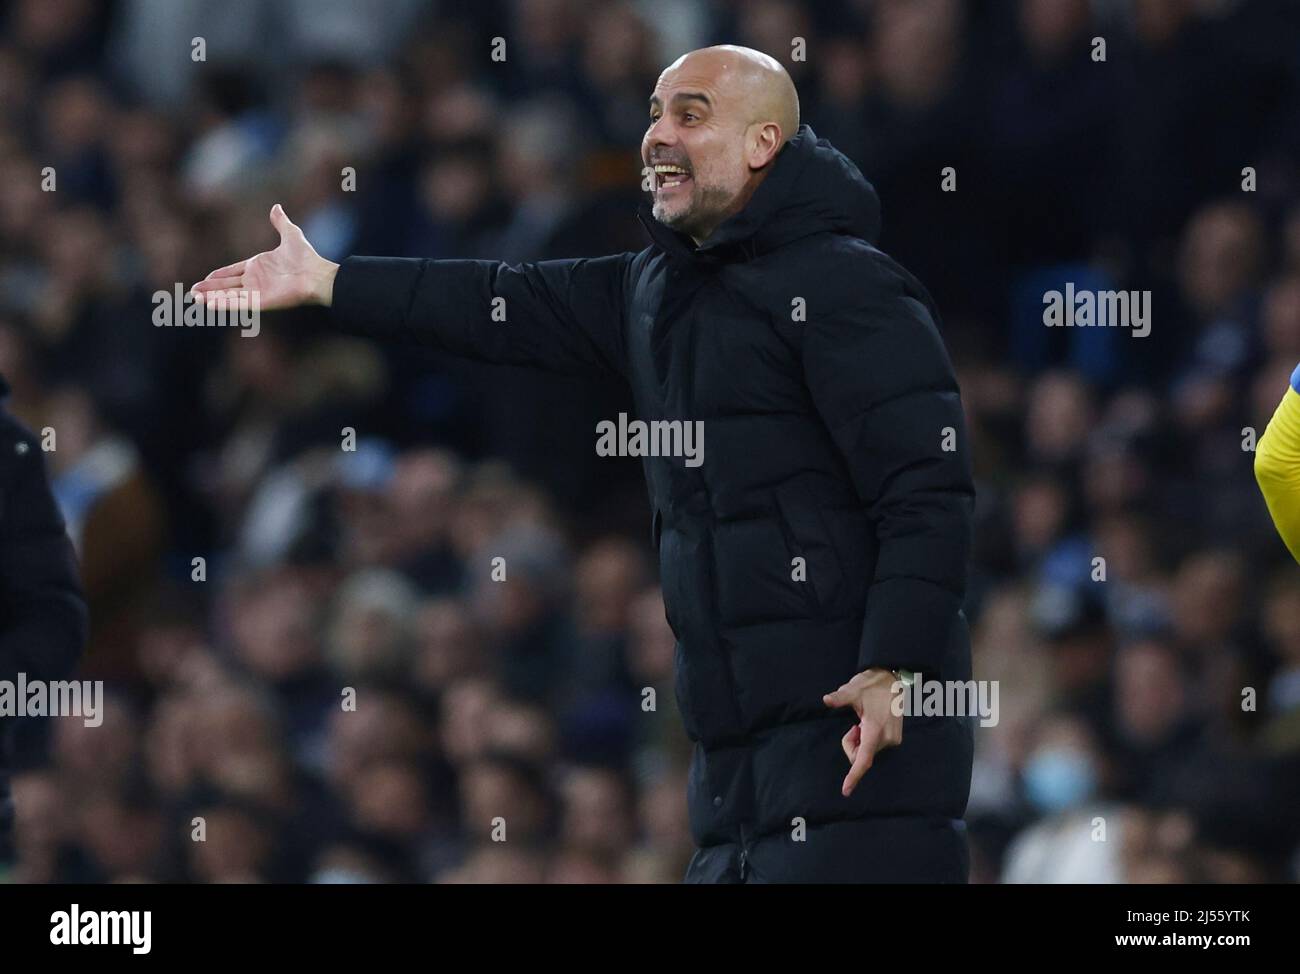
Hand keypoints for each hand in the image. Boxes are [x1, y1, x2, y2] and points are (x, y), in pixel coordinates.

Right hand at [191, 204, 338, 309]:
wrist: (317, 274)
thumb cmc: (307, 257)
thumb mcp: (291, 234)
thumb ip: (280, 222)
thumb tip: (276, 207)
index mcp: (258, 266)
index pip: (233, 271)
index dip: (220, 275)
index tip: (206, 278)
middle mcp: (256, 280)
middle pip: (227, 285)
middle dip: (210, 288)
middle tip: (193, 291)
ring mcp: (258, 292)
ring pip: (229, 295)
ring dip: (212, 297)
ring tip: (195, 298)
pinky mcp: (261, 301)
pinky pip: (238, 302)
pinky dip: (223, 303)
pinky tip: (209, 304)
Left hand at [822, 667, 903, 796]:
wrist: (892, 679)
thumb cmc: (872, 684)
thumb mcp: (853, 689)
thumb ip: (840, 697)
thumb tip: (826, 700)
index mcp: (875, 729)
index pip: (863, 758)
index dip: (854, 775)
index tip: (846, 790)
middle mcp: (887, 738)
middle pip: (861, 756)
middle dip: (852, 744)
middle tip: (853, 725)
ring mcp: (893, 739)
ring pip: (868, 752)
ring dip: (860, 741)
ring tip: (863, 721)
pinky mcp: (896, 738)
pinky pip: (875, 747)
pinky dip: (868, 739)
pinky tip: (871, 723)